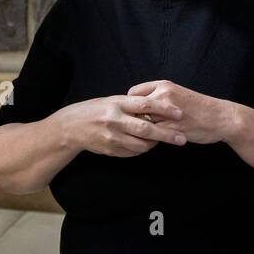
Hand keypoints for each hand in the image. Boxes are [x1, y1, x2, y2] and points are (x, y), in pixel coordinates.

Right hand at [58, 94, 185, 157]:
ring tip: (161, 141)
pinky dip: (141, 149)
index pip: (146, 105)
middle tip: (182, 139)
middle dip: (167, 135)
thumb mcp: (112, 101)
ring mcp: (112, 137)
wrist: (71, 127)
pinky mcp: (110, 149)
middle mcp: (115, 120)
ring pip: (141, 145)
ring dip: (154, 144)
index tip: (180, 113)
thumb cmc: (96, 110)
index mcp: (117, 104)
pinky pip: (132, 152)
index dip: (165, 109)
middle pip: (146, 129)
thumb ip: (132, 104)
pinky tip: (144, 145)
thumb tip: (156, 107)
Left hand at [126, 80, 237, 144]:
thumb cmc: (200, 108)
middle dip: (133, 119)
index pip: (133, 93)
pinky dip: (151, 140)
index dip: (131, 105)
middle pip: (134, 109)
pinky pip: (153, 135)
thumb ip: (159, 97)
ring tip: (143, 136)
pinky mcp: (172, 128)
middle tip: (134, 127)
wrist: (221, 117)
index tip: (135, 114)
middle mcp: (164, 96)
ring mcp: (167, 112)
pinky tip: (155, 142)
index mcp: (164, 85)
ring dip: (142, 131)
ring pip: (142, 123)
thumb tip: (139, 106)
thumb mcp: (178, 93)